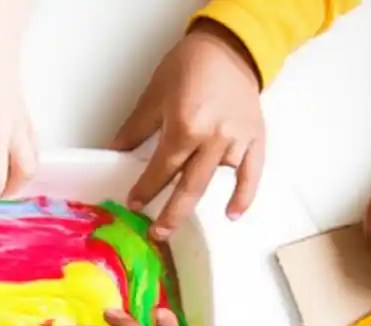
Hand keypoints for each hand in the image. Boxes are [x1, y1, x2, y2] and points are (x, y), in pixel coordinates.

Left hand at [113, 19, 263, 240]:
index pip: (162, 169)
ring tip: (178, 226)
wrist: (229, 47)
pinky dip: (244, 196)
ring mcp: (236, 141)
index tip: (134, 202)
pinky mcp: (255, 139)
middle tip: (155, 234)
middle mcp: (213, 139)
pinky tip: (232, 214)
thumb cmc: (189, 66)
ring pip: (214, 182)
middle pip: (188, 187)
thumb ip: (136, 129)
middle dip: (170, 214)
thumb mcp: (154, 96)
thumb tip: (115, 152)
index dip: (146, 189)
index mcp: (186, 127)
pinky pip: (251, 173)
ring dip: (195, 206)